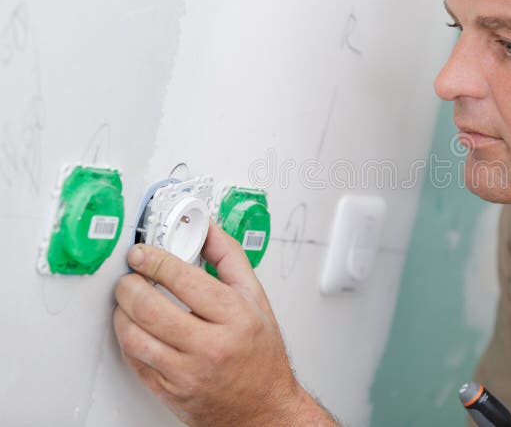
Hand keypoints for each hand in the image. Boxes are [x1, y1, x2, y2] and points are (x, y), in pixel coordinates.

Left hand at [113, 222, 335, 425]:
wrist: (263, 407)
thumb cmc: (261, 354)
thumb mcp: (256, 298)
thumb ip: (229, 257)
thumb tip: (207, 228)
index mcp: (235, 316)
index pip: (183, 279)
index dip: (154, 260)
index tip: (142, 254)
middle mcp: (211, 346)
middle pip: (150, 308)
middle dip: (129, 285)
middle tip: (129, 277)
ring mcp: (187, 373)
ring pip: (135, 337)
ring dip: (121, 313)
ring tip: (127, 302)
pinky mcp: (170, 392)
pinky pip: (135, 362)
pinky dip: (127, 340)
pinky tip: (135, 329)